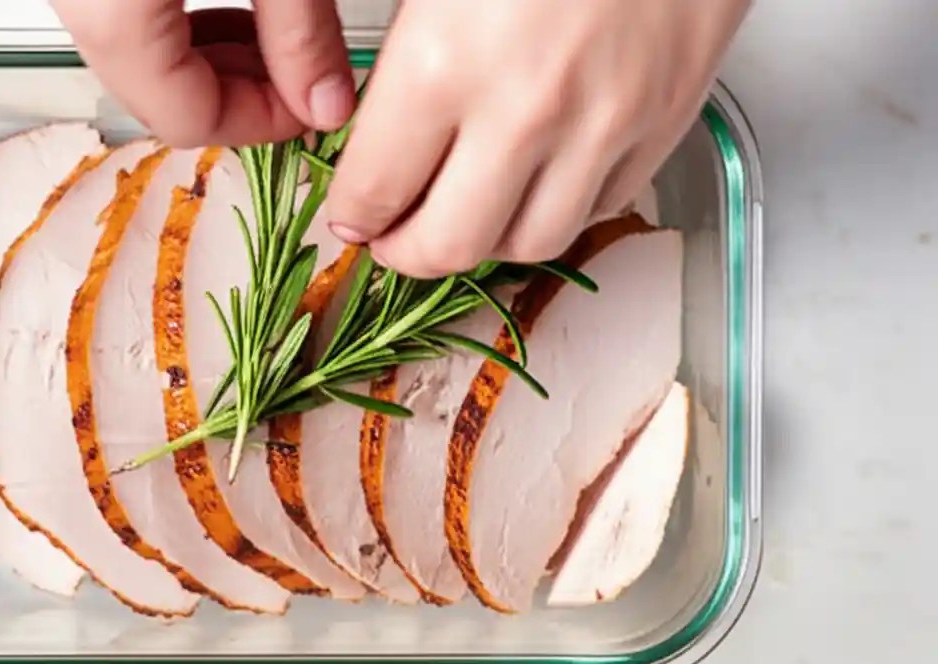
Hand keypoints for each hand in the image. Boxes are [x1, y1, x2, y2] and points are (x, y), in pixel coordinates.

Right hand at [50, 0, 356, 146]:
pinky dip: (173, 19)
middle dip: (239, 94)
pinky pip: (118, 11)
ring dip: (206, 58)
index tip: (319, 105)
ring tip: (269, 28)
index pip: (191, 119)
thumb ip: (300, 32)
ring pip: (134, 54)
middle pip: (156, 93)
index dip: (266, 124)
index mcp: (110, 11)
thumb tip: (328, 102)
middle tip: (300, 71)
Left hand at [325, 0, 751, 277]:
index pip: (375, 190)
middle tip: (394, 235)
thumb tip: (366, 133)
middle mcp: (527, 110)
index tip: (350, 214)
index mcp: (446, 61)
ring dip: (485, 242)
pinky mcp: (664, 122)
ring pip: (530, 245)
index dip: (351, 215)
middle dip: (406, 252)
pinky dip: (558, 211)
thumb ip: (398, 60)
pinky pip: (600, 209)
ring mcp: (605, 124)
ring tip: (463, 214)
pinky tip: (534, 182)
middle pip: (449, 246)